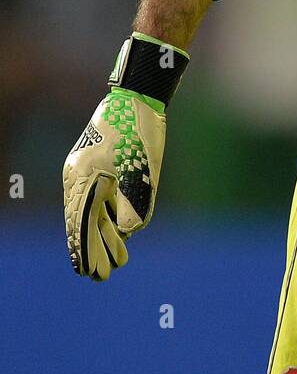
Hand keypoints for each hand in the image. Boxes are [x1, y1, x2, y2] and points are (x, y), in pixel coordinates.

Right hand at [63, 85, 165, 280]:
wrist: (137, 96)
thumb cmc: (139, 132)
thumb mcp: (141, 170)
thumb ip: (134, 202)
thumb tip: (130, 231)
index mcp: (84, 179)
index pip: (82, 224)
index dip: (87, 250)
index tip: (91, 273)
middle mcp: (79, 177)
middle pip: (83, 221)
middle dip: (94, 249)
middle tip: (102, 276)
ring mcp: (86, 170)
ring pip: (91, 211)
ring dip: (103, 235)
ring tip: (118, 260)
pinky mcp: (96, 165)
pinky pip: (97, 198)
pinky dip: (107, 216)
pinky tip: (120, 232)